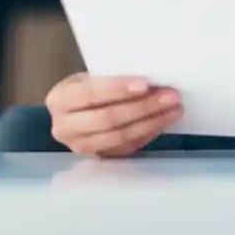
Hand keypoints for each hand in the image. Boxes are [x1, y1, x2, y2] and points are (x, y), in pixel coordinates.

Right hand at [45, 73, 182, 157]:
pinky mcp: (98, 158)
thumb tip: (152, 78)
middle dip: (143, 107)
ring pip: (120, 137)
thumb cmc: (88, 86)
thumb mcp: (90, 76)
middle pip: (107, 119)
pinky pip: (127, 148)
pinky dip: (148, 134)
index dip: (118, 89)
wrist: (75, 111)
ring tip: (174, 109)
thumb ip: (111, 77)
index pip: (90, 94)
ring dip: (151, 122)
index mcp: (60, 99)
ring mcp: (81, 147)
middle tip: (171, 96)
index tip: (145, 84)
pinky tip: (163, 121)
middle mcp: (64, 127)